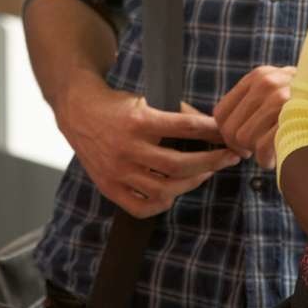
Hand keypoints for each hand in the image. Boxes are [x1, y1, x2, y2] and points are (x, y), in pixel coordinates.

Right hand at [54, 74, 240, 217]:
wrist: (78, 112)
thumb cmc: (118, 106)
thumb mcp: (146, 100)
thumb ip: (175, 114)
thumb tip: (210, 128)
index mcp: (138, 121)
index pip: (185, 127)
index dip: (211, 132)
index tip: (228, 135)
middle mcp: (127, 148)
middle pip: (179, 164)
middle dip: (212, 161)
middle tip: (229, 157)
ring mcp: (117, 171)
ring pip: (164, 189)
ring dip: (192, 182)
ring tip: (204, 172)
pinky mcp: (109, 187)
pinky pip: (141, 207)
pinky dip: (162, 203)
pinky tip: (173, 192)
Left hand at [212, 65, 295, 168]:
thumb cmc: (306, 106)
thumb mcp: (278, 90)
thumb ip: (252, 101)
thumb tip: (218, 126)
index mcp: (258, 77)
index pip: (221, 113)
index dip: (227, 133)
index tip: (242, 141)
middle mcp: (266, 84)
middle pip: (229, 129)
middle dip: (241, 145)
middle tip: (257, 148)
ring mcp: (280, 100)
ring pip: (243, 139)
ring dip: (256, 152)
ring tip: (272, 149)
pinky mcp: (291, 120)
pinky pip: (261, 149)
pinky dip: (267, 160)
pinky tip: (278, 156)